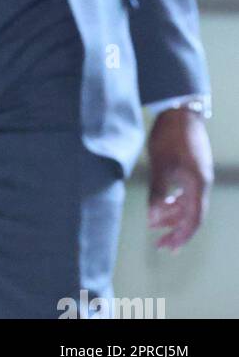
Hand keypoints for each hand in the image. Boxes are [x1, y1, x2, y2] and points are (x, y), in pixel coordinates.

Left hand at [147, 108, 212, 250]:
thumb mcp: (160, 165)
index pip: (193, 219)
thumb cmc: (169, 136)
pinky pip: (188, 193)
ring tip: (156, 225)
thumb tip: (153, 219)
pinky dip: (175, 201)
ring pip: (189, 204)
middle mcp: (203, 183)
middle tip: (159, 243)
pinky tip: (163, 204)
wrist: (180, 109)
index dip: (181, 235)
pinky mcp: (194, 168)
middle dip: (176, 230)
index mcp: (198, 185)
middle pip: (192, 215)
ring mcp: (200, 175)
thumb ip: (158, 193)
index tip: (168, 247)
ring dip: (174, 216)